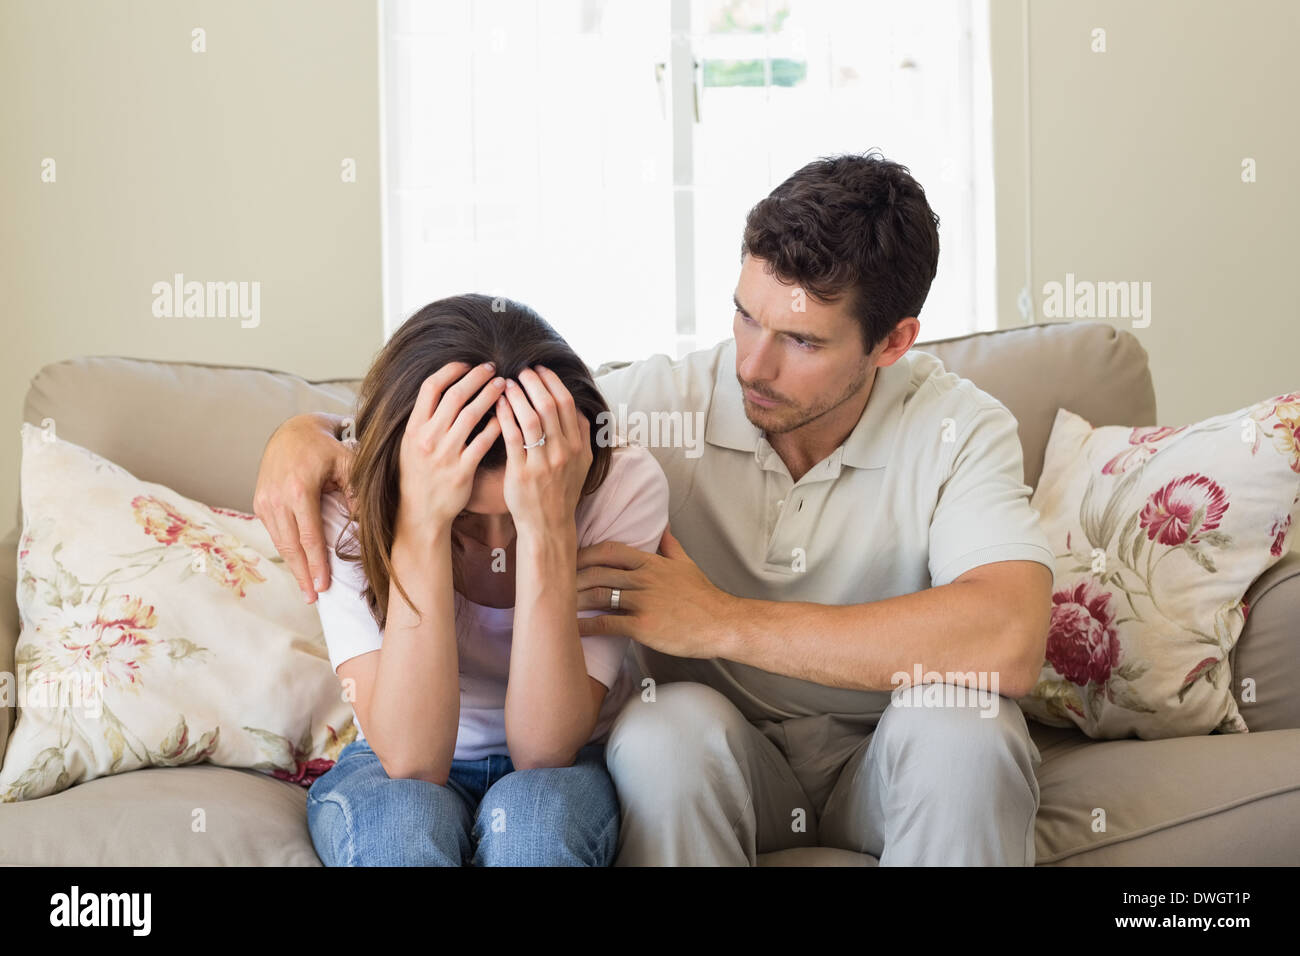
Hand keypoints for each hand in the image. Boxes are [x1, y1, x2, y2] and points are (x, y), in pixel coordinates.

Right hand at [254, 412, 354, 601]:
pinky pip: (274, 533)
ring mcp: (264, 501)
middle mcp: (276, 497)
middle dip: (302, 575)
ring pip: (280, 543)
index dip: (316, 564)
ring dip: (293, 567)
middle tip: (313, 598)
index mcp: (298, 489)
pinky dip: (286, 551)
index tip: (323, 586)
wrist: (292, 431)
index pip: (309, 536)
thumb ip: (357, 495)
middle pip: (291, 546)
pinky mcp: (260, 503)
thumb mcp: (348, 464)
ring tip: (306, 589)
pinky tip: (298, 566)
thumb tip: (365, 527)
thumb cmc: (325, 448)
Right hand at [395, 361, 506, 544]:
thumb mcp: (411, 444)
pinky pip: (483, 442)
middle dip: (476, 377)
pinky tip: (507, 416)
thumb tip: (444, 389)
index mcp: (414, 428)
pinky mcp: (461, 471)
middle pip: (454, 396)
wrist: (420, 513)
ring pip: (471, 415)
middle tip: (493, 367)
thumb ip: (426, 419)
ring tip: (504, 385)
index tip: (467, 363)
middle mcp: (428, 437)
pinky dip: (496, 426)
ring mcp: (445, 454)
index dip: (450, 370)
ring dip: (489, 396)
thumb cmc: (418, 475)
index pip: (431, 387)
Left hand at [496, 365, 591, 536]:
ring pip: (531, 418)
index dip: (552, 382)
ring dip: (518, 396)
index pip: (567, 403)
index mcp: (578, 446)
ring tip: (507, 382)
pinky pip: (513, 437)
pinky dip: (505, 416)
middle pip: (549, 406)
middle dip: (534, 382)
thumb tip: (578, 407)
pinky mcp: (522, 473)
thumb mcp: (582, 463)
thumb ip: (582, 434)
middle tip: (521, 369)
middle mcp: (564, 452)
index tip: (540, 369)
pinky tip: (498, 404)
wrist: (548, 525)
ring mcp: (543, 463)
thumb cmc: (561, 491)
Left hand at [575, 524, 740, 657]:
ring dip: (576, 599)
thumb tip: (663, 526)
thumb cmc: (703, 596)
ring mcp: (644, 602)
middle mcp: (645, 579)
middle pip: (599, 571)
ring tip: (559, 604)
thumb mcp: (687, 564)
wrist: (721, 623)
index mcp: (651, 563)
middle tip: (555, 583)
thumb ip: (670, 546)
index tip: (570, 559)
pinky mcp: (644, 626)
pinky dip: (587, 625)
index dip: (586, 553)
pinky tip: (573, 628)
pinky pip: (608, 623)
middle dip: (574, 577)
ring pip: (600, 595)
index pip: (610, 550)